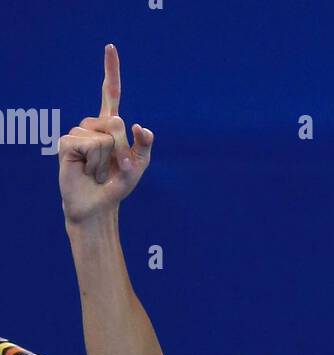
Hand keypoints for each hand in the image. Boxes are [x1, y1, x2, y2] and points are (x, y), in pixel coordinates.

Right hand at [59, 45, 153, 225]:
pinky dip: (96, 162)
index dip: (111, 71)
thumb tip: (141, 126)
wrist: (98, 206)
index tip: (110, 47)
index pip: (110, 93)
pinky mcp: (66, 144)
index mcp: (109, 126)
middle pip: (114, 122)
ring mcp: (77, 133)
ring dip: (108, 160)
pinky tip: (88, 170)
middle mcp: (91, 125)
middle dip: (122, 148)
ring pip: (103, 137)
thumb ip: (145, 146)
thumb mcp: (139, 166)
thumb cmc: (117, 185)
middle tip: (116, 168)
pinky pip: (90, 145)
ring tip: (99, 171)